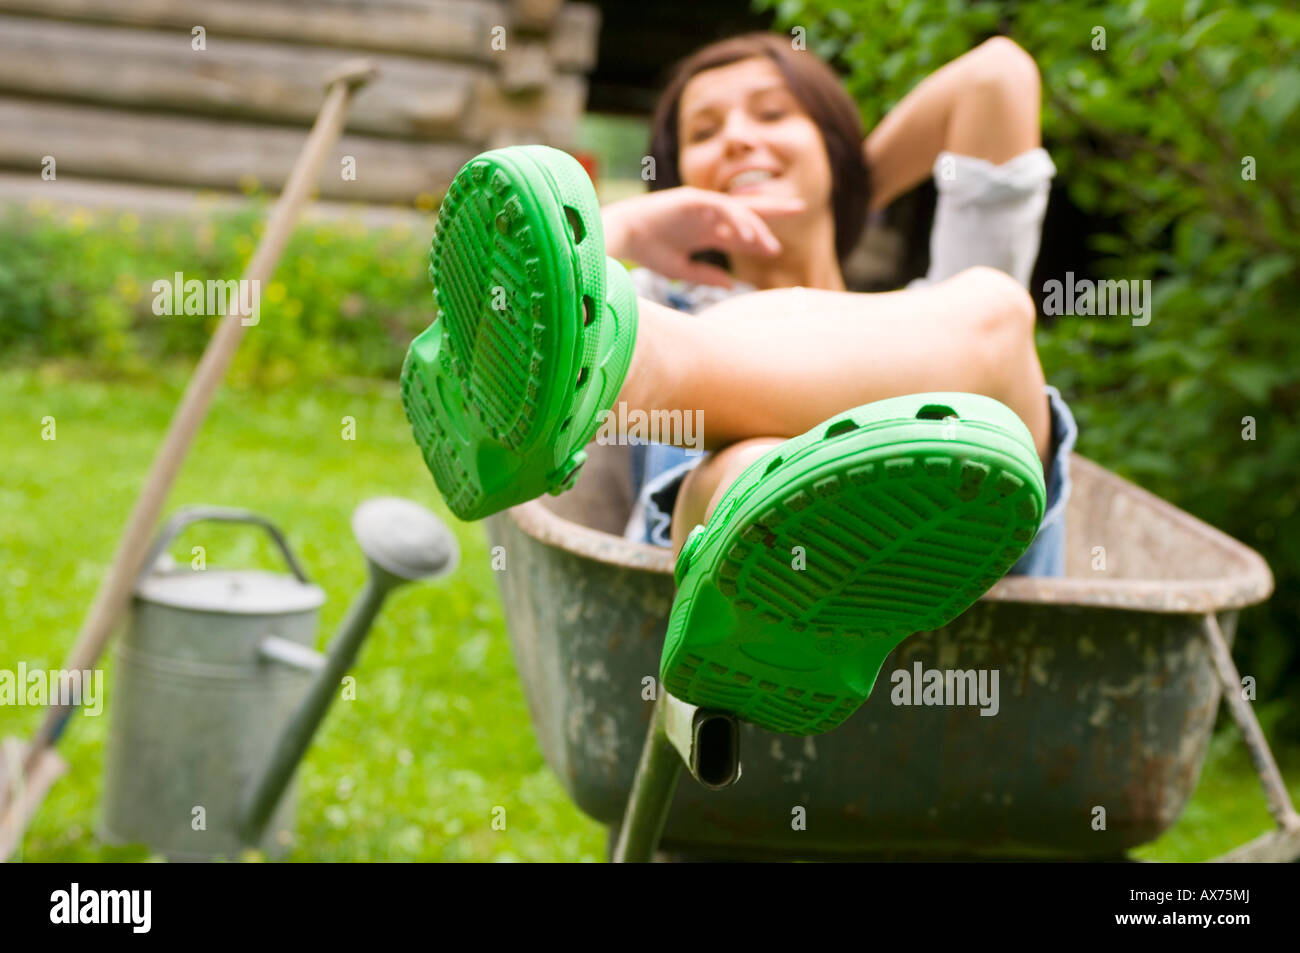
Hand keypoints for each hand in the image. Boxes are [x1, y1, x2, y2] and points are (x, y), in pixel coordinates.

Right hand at [602, 186, 805, 286]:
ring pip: (737, 211)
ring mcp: (700, 205)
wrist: (619, 236)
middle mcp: (706, 216)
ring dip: (755, 226)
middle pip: (746, 211)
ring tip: (770, 245)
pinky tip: (748, 235)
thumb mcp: (681, 270)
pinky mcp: (691, 199)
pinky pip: (721, 207)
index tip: (777, 250)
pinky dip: (735, 220)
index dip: (759, 239)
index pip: (739, 233)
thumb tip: (731, 285)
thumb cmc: (645, 252)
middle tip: (801, 207)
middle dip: (773, 210)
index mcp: (704, 231)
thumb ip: (707, 276)